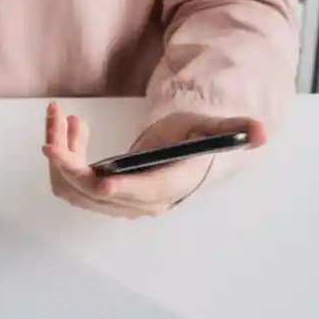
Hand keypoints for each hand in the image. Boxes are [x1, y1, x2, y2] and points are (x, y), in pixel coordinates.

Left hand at [43, 101, 264, 217]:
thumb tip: (262, 131)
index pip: (141, 194)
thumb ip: (233, 130)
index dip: (121, 189)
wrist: (178, 157)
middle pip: (96, 193)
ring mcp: (114, 201)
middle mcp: (137, 202)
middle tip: (57, 130)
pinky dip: (63, 153)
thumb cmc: (193, 141)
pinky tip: (72, 125)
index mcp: (166, 187)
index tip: (102, 181)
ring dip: (61, 152)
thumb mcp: (211, 129)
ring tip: (64, 117)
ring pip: (73, 186)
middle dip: (71, 162)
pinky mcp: (97, 194)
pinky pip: (69, 179)